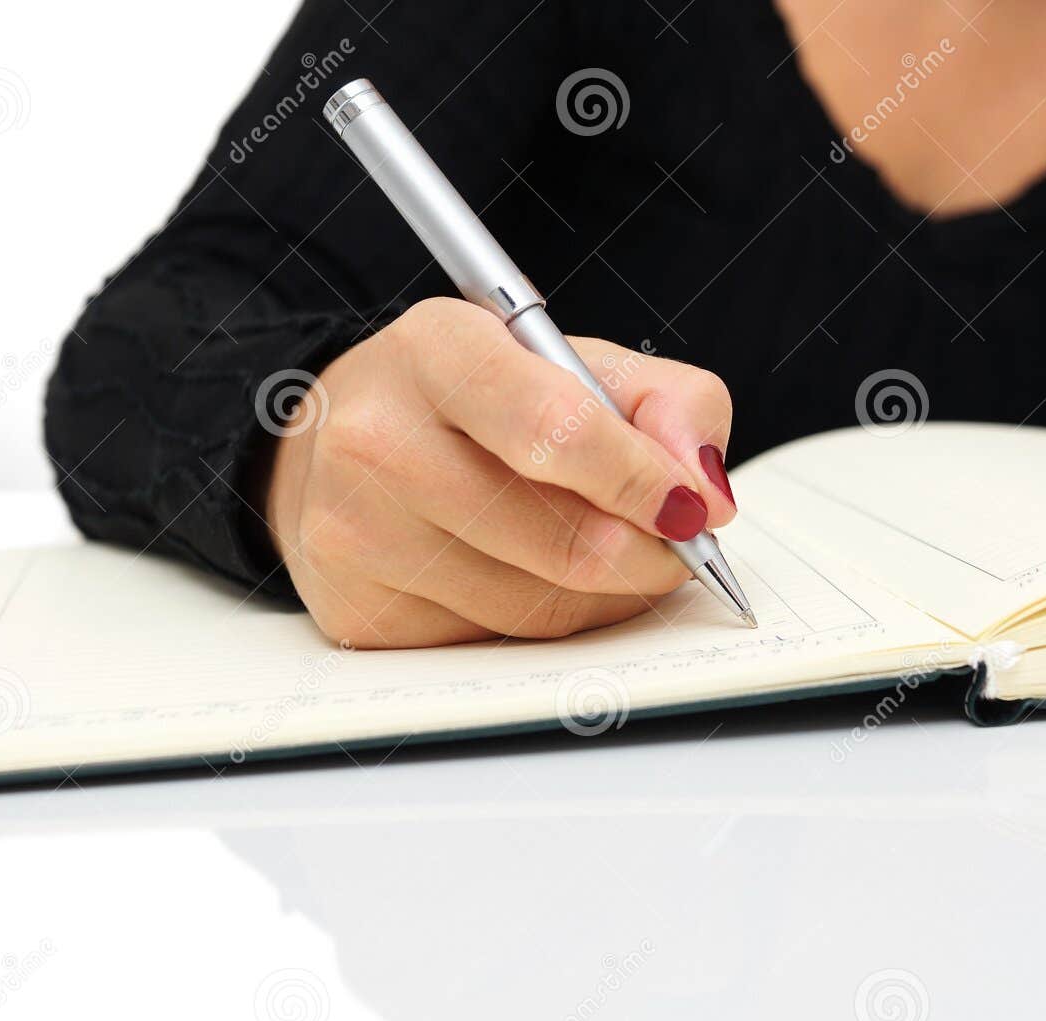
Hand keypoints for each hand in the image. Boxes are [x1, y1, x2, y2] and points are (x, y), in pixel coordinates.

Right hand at [262, 297, 735, 647]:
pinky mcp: (358, 611)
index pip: (554, 428)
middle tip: (679, 547)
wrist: (340, 443)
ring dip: (606, 596)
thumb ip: (667, 402)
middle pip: (557, 537)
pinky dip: (549, 624)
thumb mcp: (574, 363)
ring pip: (536, 606)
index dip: (639, 479)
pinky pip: (497, 644)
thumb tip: (704, 489)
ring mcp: (356, 534)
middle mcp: (378, 440)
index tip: (694, 510)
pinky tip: (542, 580)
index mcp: (437, 351)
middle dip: (644, 554)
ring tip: (612, 554)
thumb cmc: (477, 401)